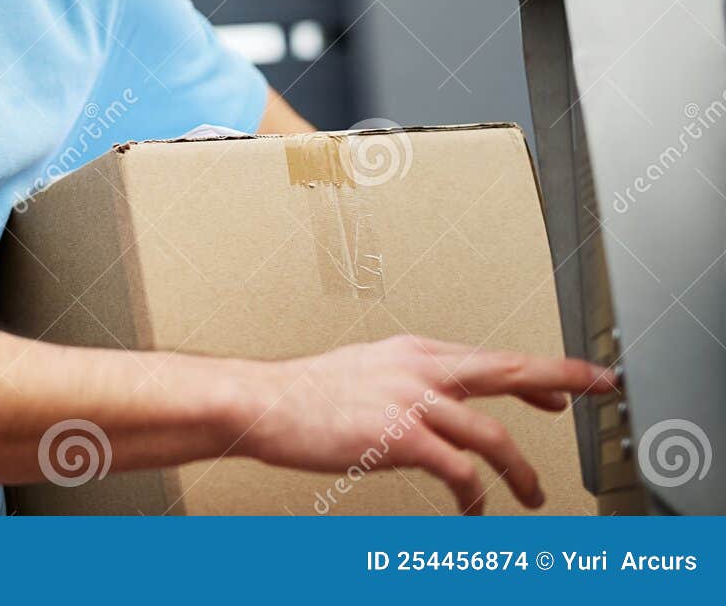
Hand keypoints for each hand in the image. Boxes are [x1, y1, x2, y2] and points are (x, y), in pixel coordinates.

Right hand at [228, 334, 618, 513]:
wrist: (262, 403)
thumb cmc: (302, 394)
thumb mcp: (363, 369)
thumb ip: (401, 379)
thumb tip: (429, 398)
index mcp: (411, 351)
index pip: (488, 356)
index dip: (535, 369)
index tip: (565, 383)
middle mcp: (418, 368)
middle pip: (507, 368)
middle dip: (562, 377)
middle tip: (601, 386)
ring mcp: (411, 400)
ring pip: (493, 433)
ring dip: (524, 470)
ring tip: (537, 496)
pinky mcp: (401, 436)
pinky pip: (459, 472)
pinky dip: (475, 496)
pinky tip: (475, 511)